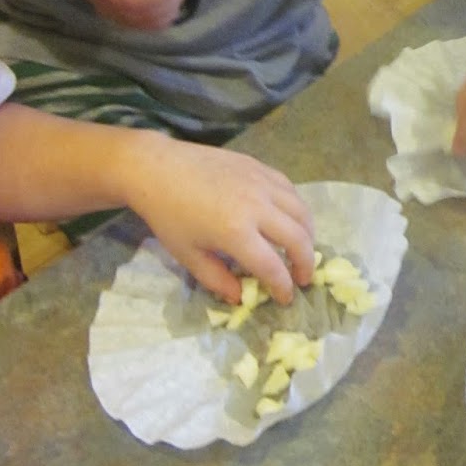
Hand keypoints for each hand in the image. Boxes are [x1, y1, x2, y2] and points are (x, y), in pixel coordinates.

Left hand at [118, 132, 314, 304]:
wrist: (158, 168)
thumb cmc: (168, 216)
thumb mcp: (187, 255)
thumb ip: (217, 280)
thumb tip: (241, 297)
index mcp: (235, 232)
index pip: (273, 267)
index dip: (283, 287)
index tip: (286, 298)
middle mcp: (257, 206)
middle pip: (298, 238)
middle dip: (306, 263)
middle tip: (303, 278)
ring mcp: (261, 183)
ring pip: (302, 211)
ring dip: (308, 235)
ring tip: (303, 249)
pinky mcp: (260, 167)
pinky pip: (291, 190)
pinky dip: (297, 209)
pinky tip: (291, 219)